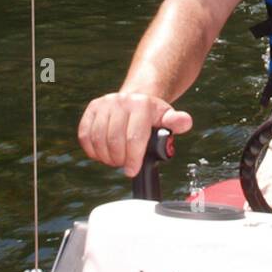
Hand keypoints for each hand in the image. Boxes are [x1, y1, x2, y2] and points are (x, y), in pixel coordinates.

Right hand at [77, 91, 192, 177]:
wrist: (136, 100)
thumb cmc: (152, 115)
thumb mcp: (167, 117)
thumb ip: (177, 122)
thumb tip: (185, 122)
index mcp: (142, 104)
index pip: (134, 138)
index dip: (133, 159)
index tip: (132, 171)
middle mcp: (121, 101)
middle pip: (114, 141)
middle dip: (120, 160)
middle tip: (125, 165)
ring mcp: (104, 103)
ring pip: (98, 140)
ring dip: (106, 157)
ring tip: (116, 159)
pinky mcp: (92, 109)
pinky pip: (85, 135)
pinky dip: (92, 150)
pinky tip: (103, 152)